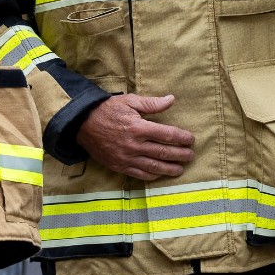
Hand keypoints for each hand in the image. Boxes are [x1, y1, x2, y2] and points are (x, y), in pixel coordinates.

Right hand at [76, 93, 194, 180]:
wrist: (83, 124)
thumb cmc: (108, 110)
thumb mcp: (130, 101)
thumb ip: (152, 103)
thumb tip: (171, 99)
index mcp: (138, 127)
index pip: (167, 135)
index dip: (181, 138)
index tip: (191, 139)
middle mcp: (134, 145)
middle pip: (163, 152)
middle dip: (180, 155)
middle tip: (191, 155)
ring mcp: (127, 158)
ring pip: (153, 167)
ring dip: (170, 169)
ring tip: (181, 169)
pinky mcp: (119, 166)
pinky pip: (140, 174)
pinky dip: (152, 175)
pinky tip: (160, 173)